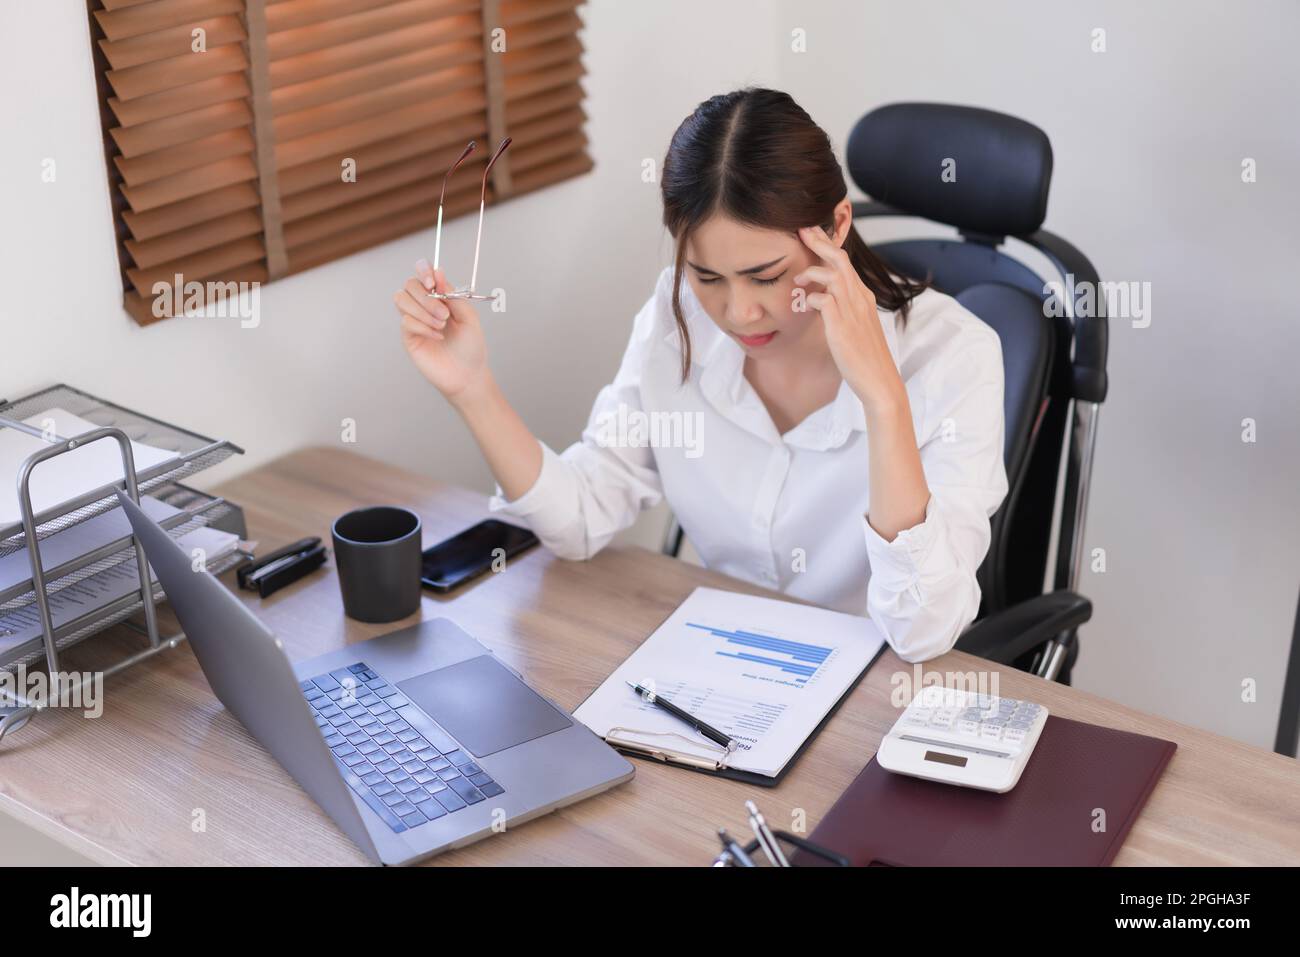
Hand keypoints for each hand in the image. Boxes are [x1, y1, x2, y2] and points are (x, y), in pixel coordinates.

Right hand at [393, 258, 489, 404]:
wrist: (467, 374)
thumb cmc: (470, 346)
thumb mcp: (469, 317)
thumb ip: (453, 295)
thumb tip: (438, 272)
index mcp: (439, 296)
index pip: (422, 273)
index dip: (423, 270)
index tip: (432, 281)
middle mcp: (424, 305)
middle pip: (409, 285)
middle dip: (426, 297)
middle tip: (445, 315)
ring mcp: (414, 320)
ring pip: (401, 299)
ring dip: (423, 311)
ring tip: (442, 326)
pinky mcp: (409, 336)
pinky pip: (406, 321)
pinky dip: (423, 327)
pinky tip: (437, 337)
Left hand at [793, 225, 905, 415]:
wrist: (879, 381)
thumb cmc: (864, 356)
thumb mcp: (855, 325)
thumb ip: (842, 308)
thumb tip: (821, 298)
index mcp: (863, 297)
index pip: (845, 262)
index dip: (828, 246)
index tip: (812, 233)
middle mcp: (860, 299)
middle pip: (840, 259)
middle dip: (819, 242)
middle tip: (802, 230)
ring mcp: (853, 312)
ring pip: (833, 275)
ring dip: (812, 272)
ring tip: (798, 280)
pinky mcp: (842, 327)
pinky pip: (824, 300)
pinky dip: (811, 298)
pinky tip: (805, 305)